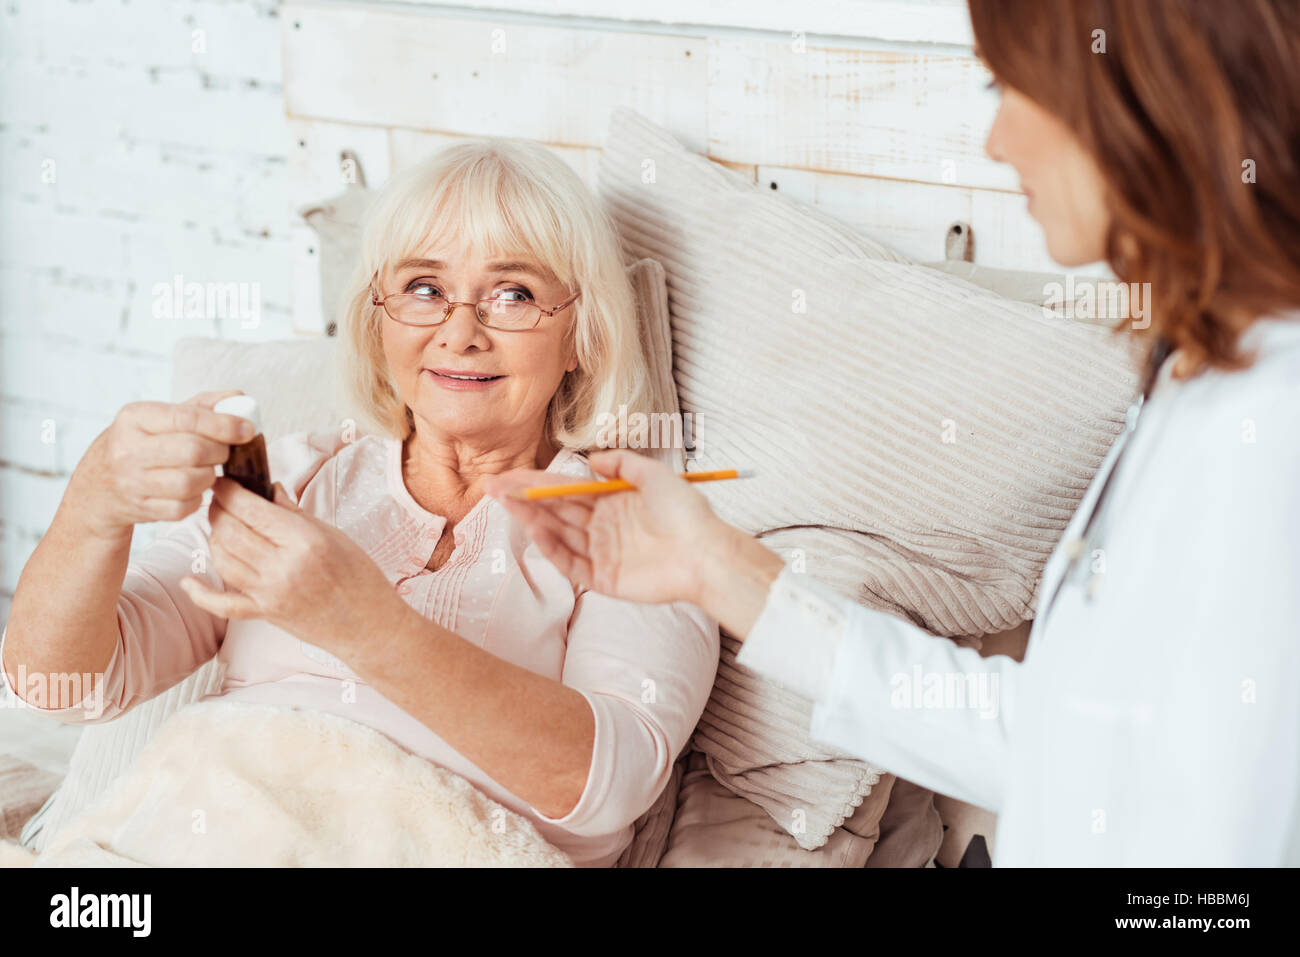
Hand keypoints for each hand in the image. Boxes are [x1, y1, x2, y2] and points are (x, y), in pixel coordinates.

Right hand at [70, 390, 254, 540]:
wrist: (99, 485)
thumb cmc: (142, 444)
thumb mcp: (161, 417)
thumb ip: (202, 406)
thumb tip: (239, 398)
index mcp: (134, 417)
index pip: (187, 419)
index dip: (224, 425)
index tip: (247, 429)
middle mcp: (128, 449)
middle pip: (193, 451)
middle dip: (219, 452)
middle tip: (224, 452)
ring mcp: (132, 482)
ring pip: (191, 482)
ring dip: (209, 476)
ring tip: (206, 469)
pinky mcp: (141, 509)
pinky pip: (185, 507)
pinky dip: (197, 498)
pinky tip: (192, 488)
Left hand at [179, 477, 405, 660]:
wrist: (368, 624)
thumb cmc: (360, 577)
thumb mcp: (333, 535)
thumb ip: (295, 513)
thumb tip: (268, 489)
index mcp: (304, 541)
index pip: (252, 509)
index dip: (230, 491)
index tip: (223, 481)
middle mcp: (283, 567)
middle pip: (231, 531)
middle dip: (218, 510)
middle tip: (218, 498)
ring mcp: (271, 593)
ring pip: (223, 559)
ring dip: (213, 538)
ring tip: (218, 525)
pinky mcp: (265, 613)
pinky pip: (224, 604)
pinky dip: (202, 593)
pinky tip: (188, 581)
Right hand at [486, 450, 733, 606]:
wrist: (707, 553)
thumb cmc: (688, 513)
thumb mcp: (656, 476)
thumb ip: (622, 464)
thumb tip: (590, 459)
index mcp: (613, 503)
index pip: (567, 491)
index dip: (538, 483)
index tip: (510, 476)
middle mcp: (603, 528)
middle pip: (556, 511)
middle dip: (524, 499)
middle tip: (492, 487)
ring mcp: (602, 554)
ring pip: (558, 535)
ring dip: (532, 519)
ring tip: (506, 503)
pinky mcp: (604, 579)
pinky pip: (570, 564)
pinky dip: (551, 548)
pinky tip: (533, 530)